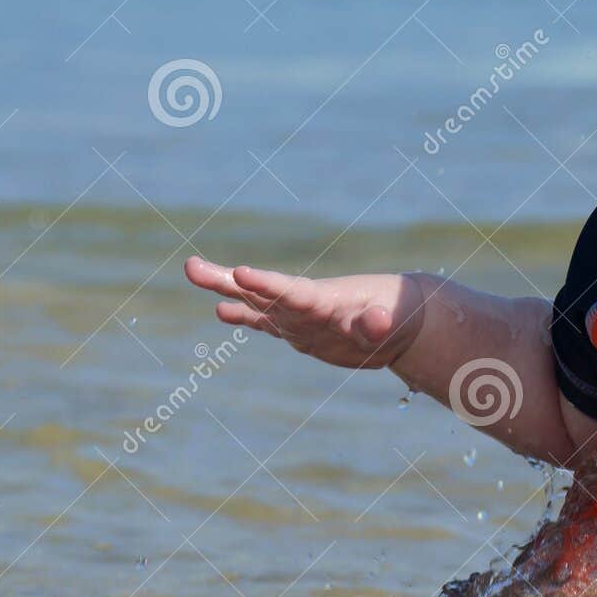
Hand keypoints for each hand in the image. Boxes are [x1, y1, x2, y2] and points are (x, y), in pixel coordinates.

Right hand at [183, 256, 427, 370]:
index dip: (266, 285)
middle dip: (228, 280)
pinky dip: (245, 316)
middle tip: (192, 266)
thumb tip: (378, 322)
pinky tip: (219, 311)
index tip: (240, 272)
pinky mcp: (300, 330)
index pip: (292, 292)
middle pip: (261, 292)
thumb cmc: (402, 317)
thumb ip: (379, 323)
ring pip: (257, 302)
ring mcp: (300, 316)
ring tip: (193, 270)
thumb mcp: (394, 323)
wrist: (404, 319)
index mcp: (326, 301)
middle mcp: (305, 305)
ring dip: (227, 290)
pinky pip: (267, 322)